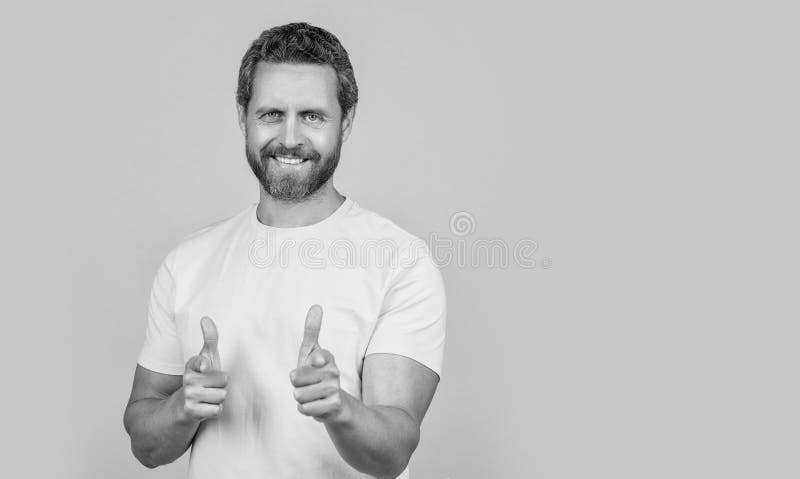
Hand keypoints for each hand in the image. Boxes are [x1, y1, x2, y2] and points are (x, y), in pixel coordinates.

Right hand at [177, 316, 227, 423]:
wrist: (177, 411)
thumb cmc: (198, 383)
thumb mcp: (205, 360)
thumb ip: (209, 340)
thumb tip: (205, 318)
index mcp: (191, 366)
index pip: (201, 361)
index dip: (204, 364)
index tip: (204, 367)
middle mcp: (188, 380)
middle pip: (223, 380)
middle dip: (221, 386)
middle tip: (210, 389)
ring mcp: (188, 396)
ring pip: (222, 395)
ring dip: (218, 400)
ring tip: (208, 399)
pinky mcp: (190, 412)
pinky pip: (217, 410)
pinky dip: (214, 412)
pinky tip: (205, 410)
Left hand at [290, 305, 347, 422]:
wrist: (335, 404)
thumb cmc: (317, 375)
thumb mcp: (311, 352)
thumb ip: (312, 330)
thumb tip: (316, 306)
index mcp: (327, 357)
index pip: (317, 356)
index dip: (313, 360)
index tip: (316, 362)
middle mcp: (333, 371)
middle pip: (296, 378)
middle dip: (296, 385)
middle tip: (307, 385)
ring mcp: (335, 388)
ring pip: (299, 394)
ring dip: (300, 398)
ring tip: (311, 395)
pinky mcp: (334, 404)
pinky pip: (305, 408)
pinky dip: (305, 409)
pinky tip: (315, 406)